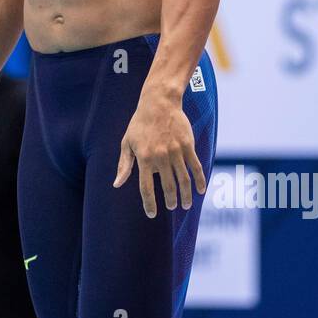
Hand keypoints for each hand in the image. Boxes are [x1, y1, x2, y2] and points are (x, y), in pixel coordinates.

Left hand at [113, 91, 205, 217]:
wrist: (159, 103)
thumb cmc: (140, 124)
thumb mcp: (127, 143)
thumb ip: (123, 165)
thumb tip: (117, 184)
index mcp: (144, 158)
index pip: (146, 187)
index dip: (149, 203)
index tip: (152, 214)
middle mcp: (160, 157)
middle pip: (167, 186)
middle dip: (171, 200)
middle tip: (172, 206)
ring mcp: (176, 151)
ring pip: (183, 180)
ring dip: (186, 195)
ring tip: (186, 204)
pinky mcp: (188, 145)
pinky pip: (196, 167)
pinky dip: (200, 180)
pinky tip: (201, 191)